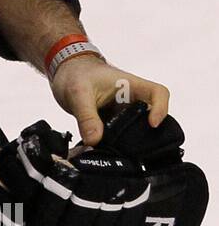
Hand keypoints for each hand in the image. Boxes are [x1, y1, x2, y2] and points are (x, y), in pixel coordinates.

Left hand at [50, 56, 169, 146]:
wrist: (65, 72)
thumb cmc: (75, 73)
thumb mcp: (77, 94)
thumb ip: (86, 117)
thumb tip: (94, 140)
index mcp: (129, 85)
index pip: (158, 93)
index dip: (161, 109)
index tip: (152, 124)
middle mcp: (130, 99)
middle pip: (151, 116)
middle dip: (145, 133)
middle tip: (130, 148)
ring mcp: (122, 112)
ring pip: (136, 129)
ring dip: (128, 142)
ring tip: (115, 153)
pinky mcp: (112, 122)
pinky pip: (120, 136)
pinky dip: (115, 145)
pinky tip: (105, 152)